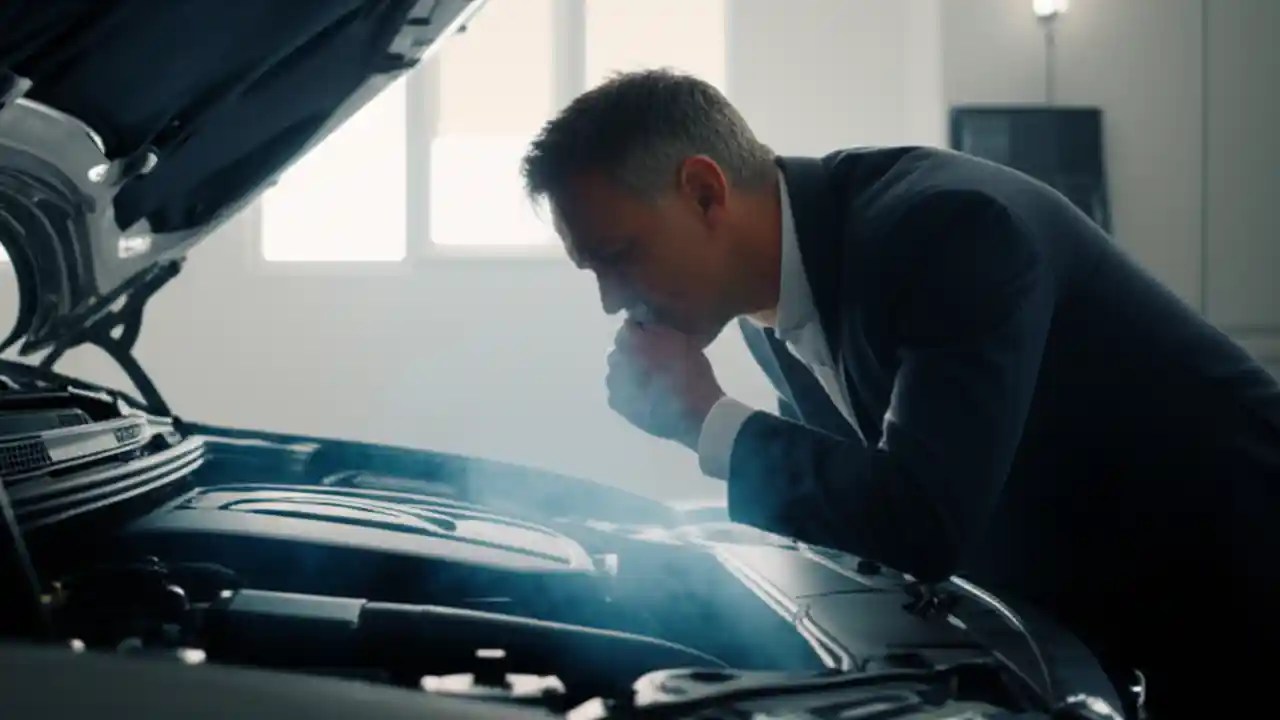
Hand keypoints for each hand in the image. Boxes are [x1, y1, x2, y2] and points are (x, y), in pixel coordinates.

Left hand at [607, 320, 726, 449]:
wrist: (692, 414)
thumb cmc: (692, 372)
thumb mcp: (682, 339)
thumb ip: (660, 328)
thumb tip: (648, 323)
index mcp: (631, 336)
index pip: (630, 325)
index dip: (643, 331)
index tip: (655, 337)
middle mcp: (615, 355)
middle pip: (621, 348)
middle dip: (633, 350)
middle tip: (654, 360)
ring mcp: (613, 380)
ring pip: (617, 370)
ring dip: (628, 371)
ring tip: (650, 381)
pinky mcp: (615, 403)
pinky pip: (618, 391)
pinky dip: (628, 391)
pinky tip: (645, 396)